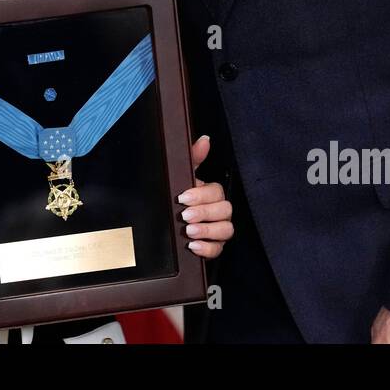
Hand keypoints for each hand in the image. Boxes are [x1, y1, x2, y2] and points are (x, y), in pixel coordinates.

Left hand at [177, 135, 233, 258]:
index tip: (183, 198)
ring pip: (226, 230)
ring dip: (207, 231)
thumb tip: (204, 140)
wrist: (163, 226)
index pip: (217, 192)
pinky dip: (207, 248)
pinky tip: (193, 245)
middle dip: (204, 213)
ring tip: (189, 231)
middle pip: (225, 210)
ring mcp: (218, 230)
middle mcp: (218, 212)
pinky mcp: (213, 247)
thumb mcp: (182, 177)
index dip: (202, 195)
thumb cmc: (177, 198)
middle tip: (185, 215)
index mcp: (211, 194)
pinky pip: (218, 249)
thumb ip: (193, 157)